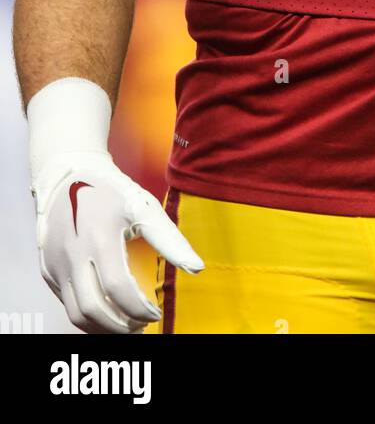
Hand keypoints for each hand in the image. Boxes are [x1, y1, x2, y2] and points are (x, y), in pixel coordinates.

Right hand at [33, 151, 203, 333]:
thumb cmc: (112, 192)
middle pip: (93, 309)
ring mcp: (56, 263)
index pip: (119, 288)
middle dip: (120, 325)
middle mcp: (73, 253)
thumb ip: (170, 240)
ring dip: (102, 327)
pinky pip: (66, 303)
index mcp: (99, 236)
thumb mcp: (143, 208)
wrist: (69, 175)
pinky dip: (87, 316)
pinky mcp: (47, 270)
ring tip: (126, 324)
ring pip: (75, 313)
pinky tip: (108, 311)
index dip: (139, 308)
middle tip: (141, 325)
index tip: (156, 313)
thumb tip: (197, 268)